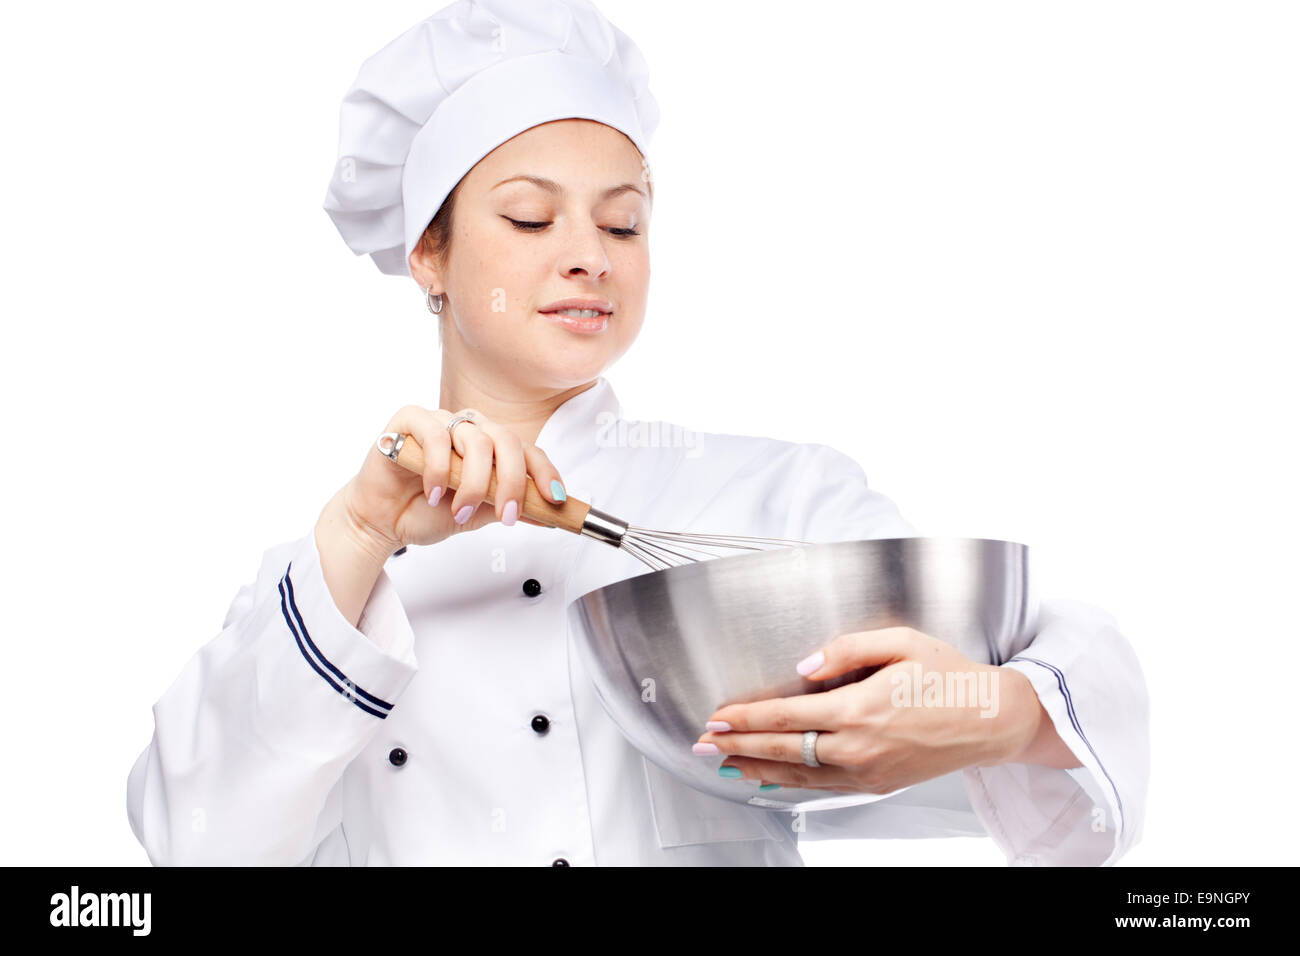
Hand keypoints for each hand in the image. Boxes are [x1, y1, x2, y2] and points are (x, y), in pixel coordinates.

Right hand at [343, 404, 566, 553]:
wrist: (382, 521)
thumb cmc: (426, 512)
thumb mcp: (478, 515)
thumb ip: (509, 508)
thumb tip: (550, 515)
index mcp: (490, 447)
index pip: (527, 450)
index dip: (545, 473)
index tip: (554, 500)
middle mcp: (469, 429)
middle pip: (506, 441)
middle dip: (511, 482)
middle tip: (507, 515)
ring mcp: (441, 421)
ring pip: (475, 440)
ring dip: (472, 483)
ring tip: (459, 510)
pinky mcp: (410, 420)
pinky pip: (436, 435)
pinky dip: (439, 468)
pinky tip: (433, 492)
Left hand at [693, 626, 1078, 793]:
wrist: (991, 720)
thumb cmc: (949, 676)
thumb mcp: (900, 643)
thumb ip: (846, 649)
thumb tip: (803, 664)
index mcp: (857, 708)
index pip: (784, 714)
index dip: (745, 717)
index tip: (718, 716)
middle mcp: (856, 746)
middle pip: (780, 748)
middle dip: (736, 745)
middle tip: (704, 744)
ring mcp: (866, 771)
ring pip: (796, 774)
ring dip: (755, 768)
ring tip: (725, 764)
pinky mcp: (876, 784)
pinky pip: (821, 788)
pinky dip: (789, 784)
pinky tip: (770, 780)